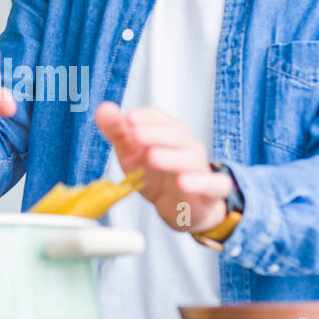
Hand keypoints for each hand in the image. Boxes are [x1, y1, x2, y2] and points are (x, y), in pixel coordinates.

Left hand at [94, 102, 232, 233]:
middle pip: (176, 135)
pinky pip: (213, 184)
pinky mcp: (211, 192)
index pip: (161, 118)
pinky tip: (184, 182)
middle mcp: (187, 147)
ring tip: (153, 157)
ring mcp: (201, 168)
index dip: (146, 117)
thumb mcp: (132, 155)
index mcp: (168, 134)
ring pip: (192, 158)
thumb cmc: (157, 177)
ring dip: (172, 157)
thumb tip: (104, 109)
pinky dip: (201, 182)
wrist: (182, 208)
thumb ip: (118, 133)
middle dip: (156, 133)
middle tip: (136, 134)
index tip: (128, 118)